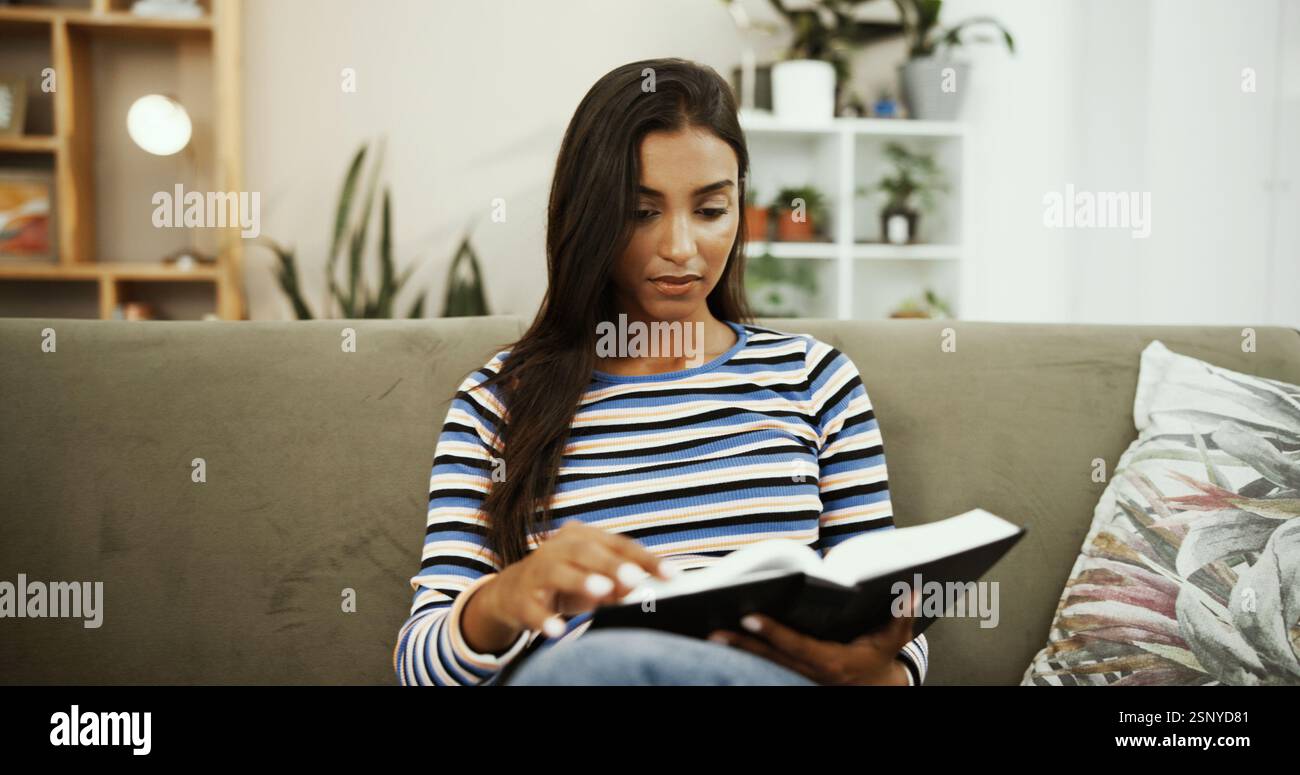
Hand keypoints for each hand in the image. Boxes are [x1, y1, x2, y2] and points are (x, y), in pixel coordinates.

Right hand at [482, 520, 674, 638]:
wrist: (512, 592)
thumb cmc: (565, 582)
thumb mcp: (596, 580)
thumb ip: (619, 583)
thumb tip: (640, 586)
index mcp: (582, 537)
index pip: (619, 544)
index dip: (645, 558)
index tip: (671, 575)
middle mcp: (558, 548)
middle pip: (587, 551)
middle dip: (612, 564)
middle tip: (635, 579)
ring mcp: (537, 571)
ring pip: (558, 571)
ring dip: (581, 580)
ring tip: (602, 592)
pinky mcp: (519, 597)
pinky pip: (532, 608)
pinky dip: (544, 618)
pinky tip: (557, 630)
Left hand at [707, 591, 919, 685]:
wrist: (876, 690)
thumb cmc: (880, 659)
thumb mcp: (893, 640)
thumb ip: (900, 617)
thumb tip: (911, 590)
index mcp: (833, 663)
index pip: (796, 646)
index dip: (772, 632)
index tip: (748, 617)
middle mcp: (813, 675)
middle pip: (772, 659)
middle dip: (743, 645)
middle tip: (714, 632)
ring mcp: (801, 680)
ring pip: (765, 666)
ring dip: (739, 652)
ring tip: (712, 636)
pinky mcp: (794, 679)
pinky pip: (767, 667)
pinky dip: (748, 656)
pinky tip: (728, 644)